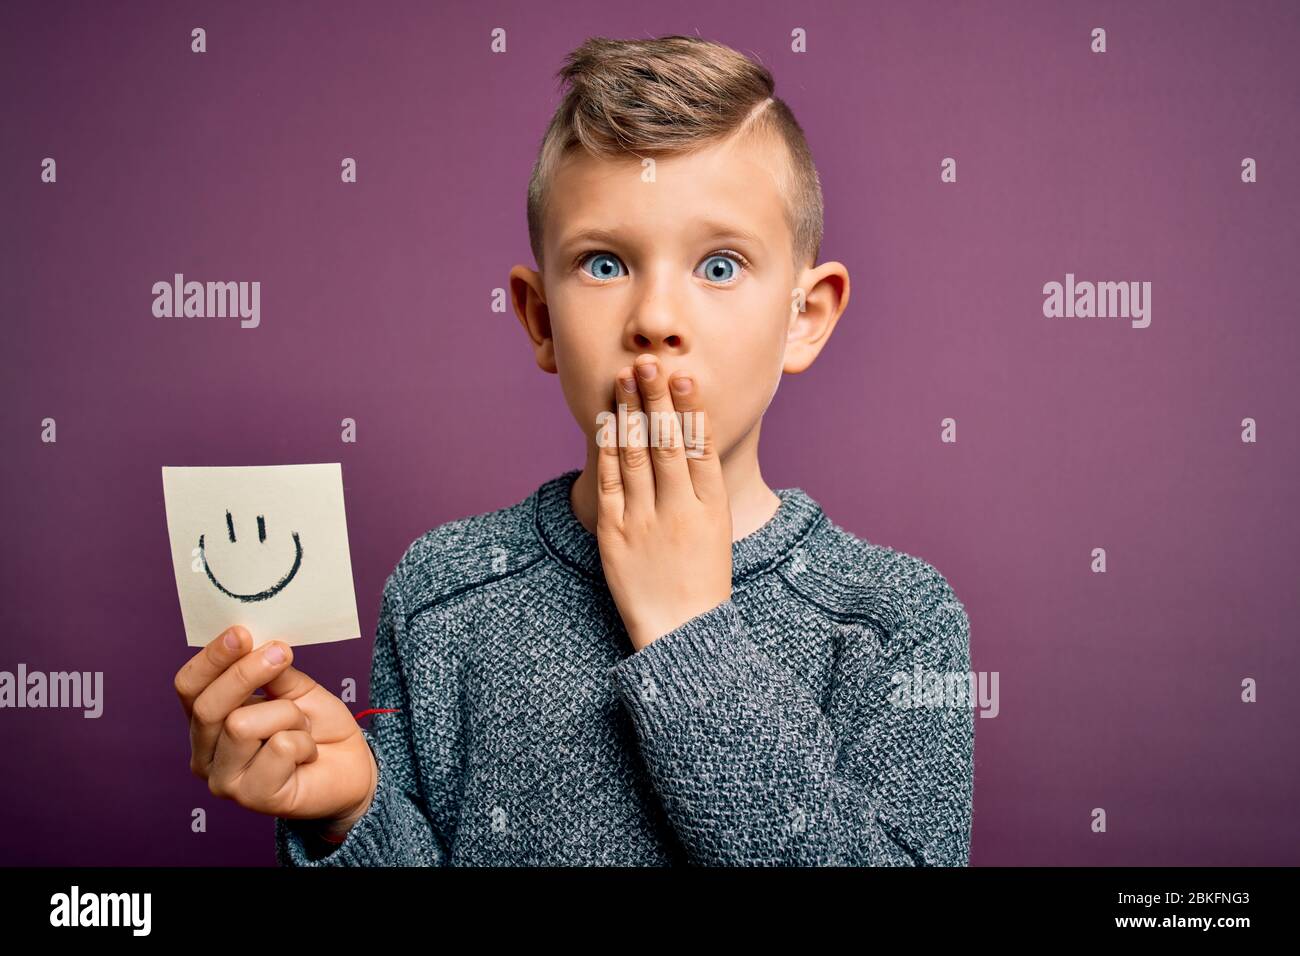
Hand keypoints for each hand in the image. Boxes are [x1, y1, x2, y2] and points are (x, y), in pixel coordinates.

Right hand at [174, 626, 376, 840]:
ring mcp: (225, 781)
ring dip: (286, 715)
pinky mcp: (254, 798)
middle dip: (246, 674)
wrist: (352, 766)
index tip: (241, 633)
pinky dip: (303, 741)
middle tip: (281, 654)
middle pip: (208, 707)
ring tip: (302, 727)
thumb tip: (252, 642)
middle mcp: (205, 754)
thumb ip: (269, 670)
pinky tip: (307, 753)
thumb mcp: (293, 687)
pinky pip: (278, 748)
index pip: (189, 687)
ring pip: (242, 725)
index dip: (211, 659)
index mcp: (206, 723)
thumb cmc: (316, 727)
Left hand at [595, 354, 732, 650]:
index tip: (684, 377)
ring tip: (626, 380)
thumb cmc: (702, 579)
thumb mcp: (716, 531)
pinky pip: (610, 484)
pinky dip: (608, 450)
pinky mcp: (615, 535)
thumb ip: (702, 488)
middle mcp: (679, 510)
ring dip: (630, 414)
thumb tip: (689, 439)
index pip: (699, 448)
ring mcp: (645, 522)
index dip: (690, 410)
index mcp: (711, 509)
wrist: (681, 633)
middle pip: (667, 443)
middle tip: (648, 363)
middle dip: (656, 400)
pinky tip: (607, 422)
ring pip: (636, 457)